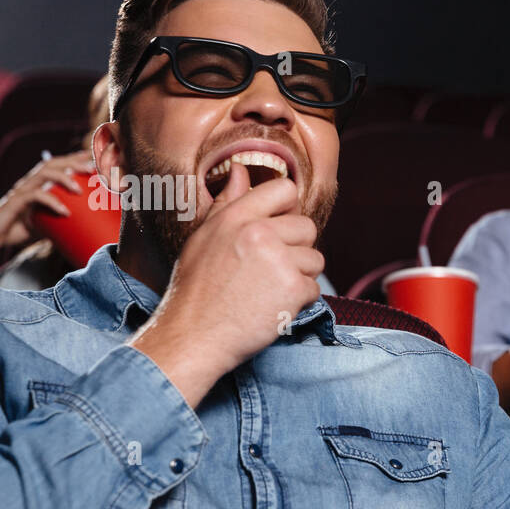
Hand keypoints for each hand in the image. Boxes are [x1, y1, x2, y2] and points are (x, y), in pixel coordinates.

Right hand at [0, 150, 92, 279]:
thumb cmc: (21, 228)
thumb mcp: (48, 222)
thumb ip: (64, 219)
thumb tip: (90, 226)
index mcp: (37, 183)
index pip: (56, 164)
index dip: (74, 157)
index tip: (94, 156)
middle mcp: (29, 182)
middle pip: (52, 163)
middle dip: (73, 162)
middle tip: (93, 168)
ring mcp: (22, 190)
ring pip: (43, 174)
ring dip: (64, 178)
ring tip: (80, 189)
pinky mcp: (15, 202)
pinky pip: (34, 196)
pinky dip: (52, 202)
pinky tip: (65, 212)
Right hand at [129, 160, 324, 406]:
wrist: (194, 336)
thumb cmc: (195, 290)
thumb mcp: (202, 238)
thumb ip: (227, 204)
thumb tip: (241, 172)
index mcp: (236, 216)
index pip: (284, 189)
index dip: (287, 210)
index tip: (278, 231)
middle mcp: (259, 232)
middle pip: (307, 227)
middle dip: (296, 249)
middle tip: (269, 271)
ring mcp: (278, 260)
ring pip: (315, 259)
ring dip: (299, 277)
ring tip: (269, 290)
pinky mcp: (292, 288)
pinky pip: (314, 288)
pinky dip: (299, 301)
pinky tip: (273, 306)